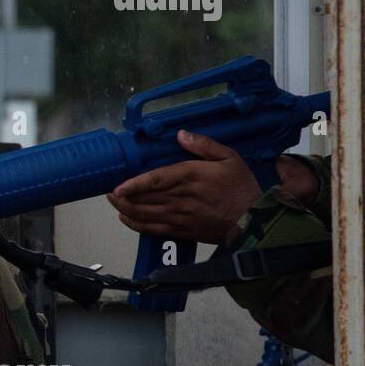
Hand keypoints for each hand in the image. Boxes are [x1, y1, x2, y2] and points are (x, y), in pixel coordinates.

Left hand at [106, 130, 261, 244]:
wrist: (255, 221)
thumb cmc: (242, 188)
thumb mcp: (229, 158)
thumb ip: (203, 145)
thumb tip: (181, 134)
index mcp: (190, 177)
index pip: (155, 180)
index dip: (133, 184)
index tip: (117, 186)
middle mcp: (180, 198)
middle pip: (143, 199)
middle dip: (122, 196)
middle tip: (109, 190)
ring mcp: (179, 217)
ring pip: (144, 214)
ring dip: (125, 208)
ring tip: (114, 201)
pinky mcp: (181, 231)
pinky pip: (152, 230)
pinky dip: (136, 225)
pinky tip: (126, 218)